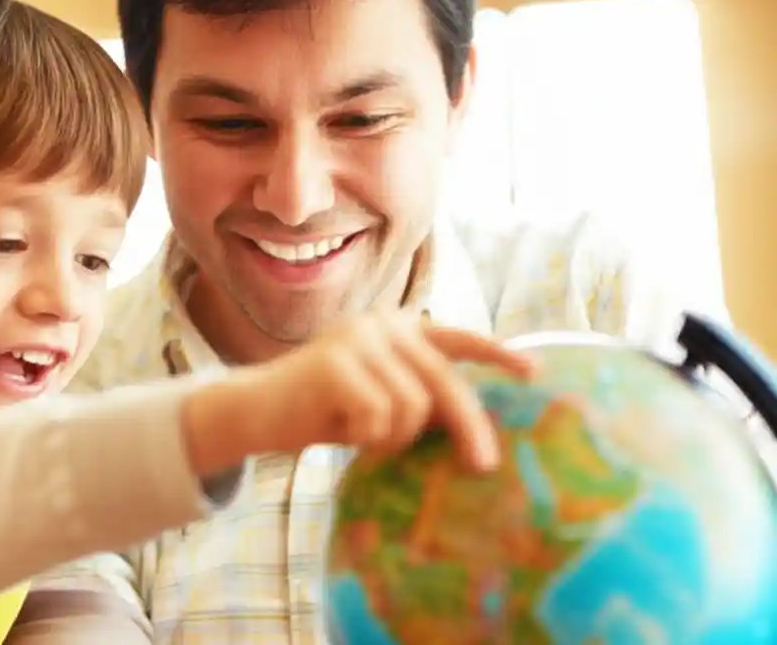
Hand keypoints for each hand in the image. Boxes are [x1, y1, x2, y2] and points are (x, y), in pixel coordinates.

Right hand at [183, 311, 535, 475]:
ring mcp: (358, 340)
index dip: (497, 355)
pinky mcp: (337, 363)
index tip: (534, 373)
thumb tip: (476, 429)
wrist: (257, 411)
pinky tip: (342, 429)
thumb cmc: (323, 410)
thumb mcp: (380, 396)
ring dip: (392, 436)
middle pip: (444, 382)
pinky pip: (380, 417)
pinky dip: (367, 437)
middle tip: (482, 466)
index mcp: (397, 327)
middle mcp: (382, 324)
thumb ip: (419, 394)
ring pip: (413, 407)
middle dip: (466, 427)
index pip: (457, 338)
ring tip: (362, 434)